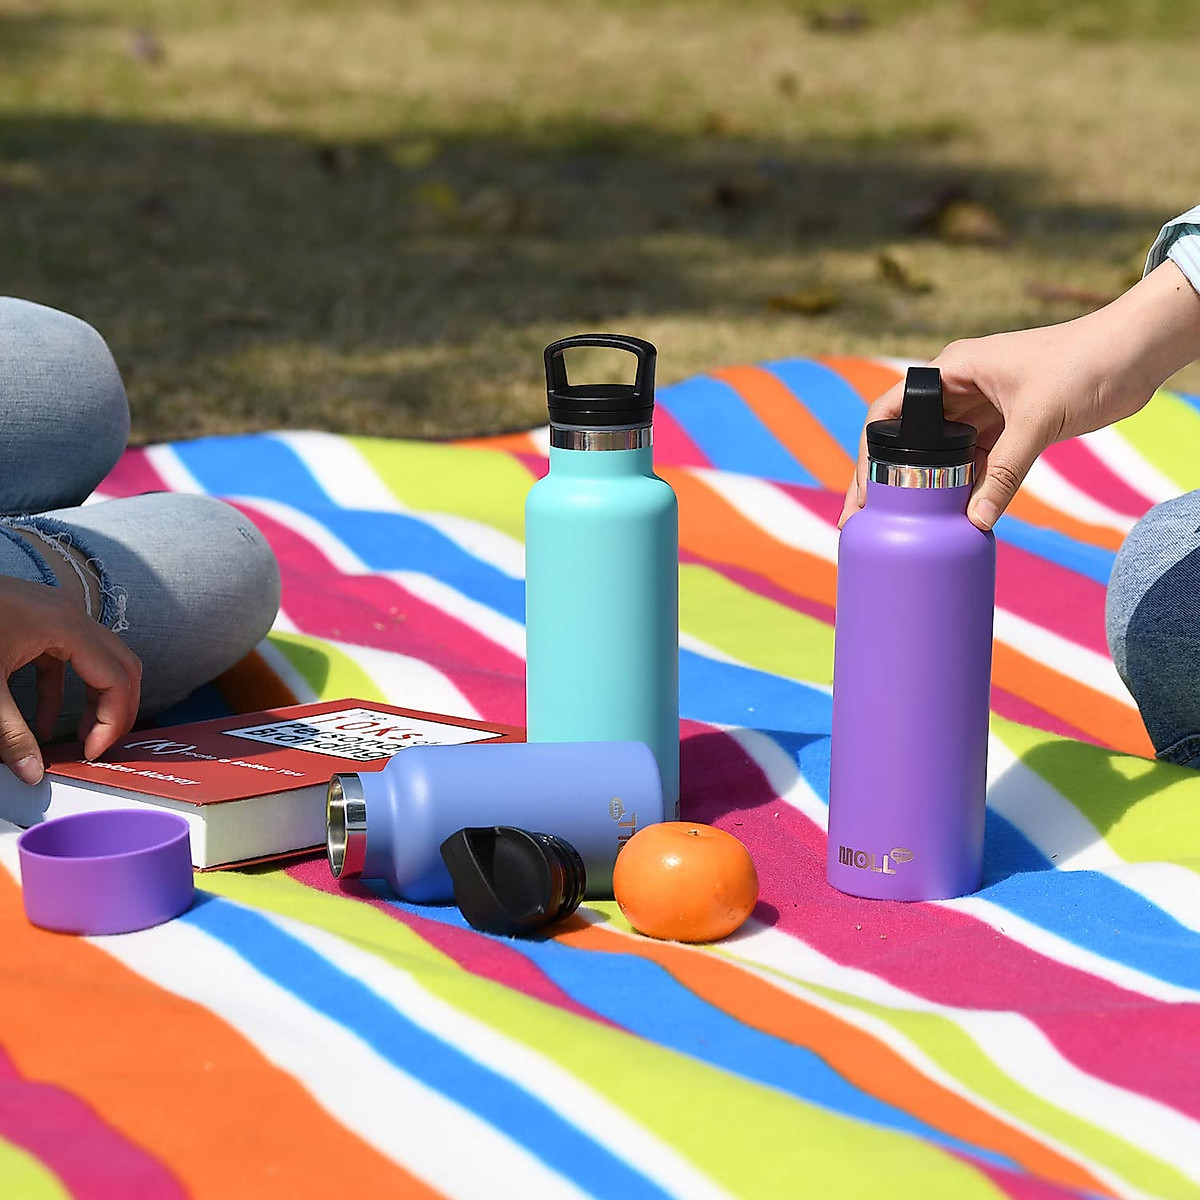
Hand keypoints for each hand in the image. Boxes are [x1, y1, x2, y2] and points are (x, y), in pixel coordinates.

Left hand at [0, 576, 141, 783]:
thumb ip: (10, 732)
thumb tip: (31, 771)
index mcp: (67, 627)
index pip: (117, 679)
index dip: (113, 721)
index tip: (92, 751)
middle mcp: (72, 616)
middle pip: (122, 666)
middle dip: (118, 709)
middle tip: (101, 744)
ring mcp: (58, 615)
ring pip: (101, 661)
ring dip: (96, 699)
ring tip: (81, 735)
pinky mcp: (41, 621)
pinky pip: (69, 658)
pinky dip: (65, 689)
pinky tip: (45, 719)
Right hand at [839, 260, 1199, 530]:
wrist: (1138, 351)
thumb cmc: (1086, 362)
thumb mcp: (1037, 420)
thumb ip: (1005, 472)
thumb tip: (975, 521)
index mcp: (951, 369)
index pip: (889, 412)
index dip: (868, 453)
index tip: (862, 492)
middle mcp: (960, 387)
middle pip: (910, 439)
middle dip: (890, 478)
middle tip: (871, 518)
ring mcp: (983, 407)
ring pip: (942, 453)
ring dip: (930, 485)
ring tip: (909, 523)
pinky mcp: (1010, 424)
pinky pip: (977, 461)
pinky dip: (968, 485)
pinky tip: (957, 512)